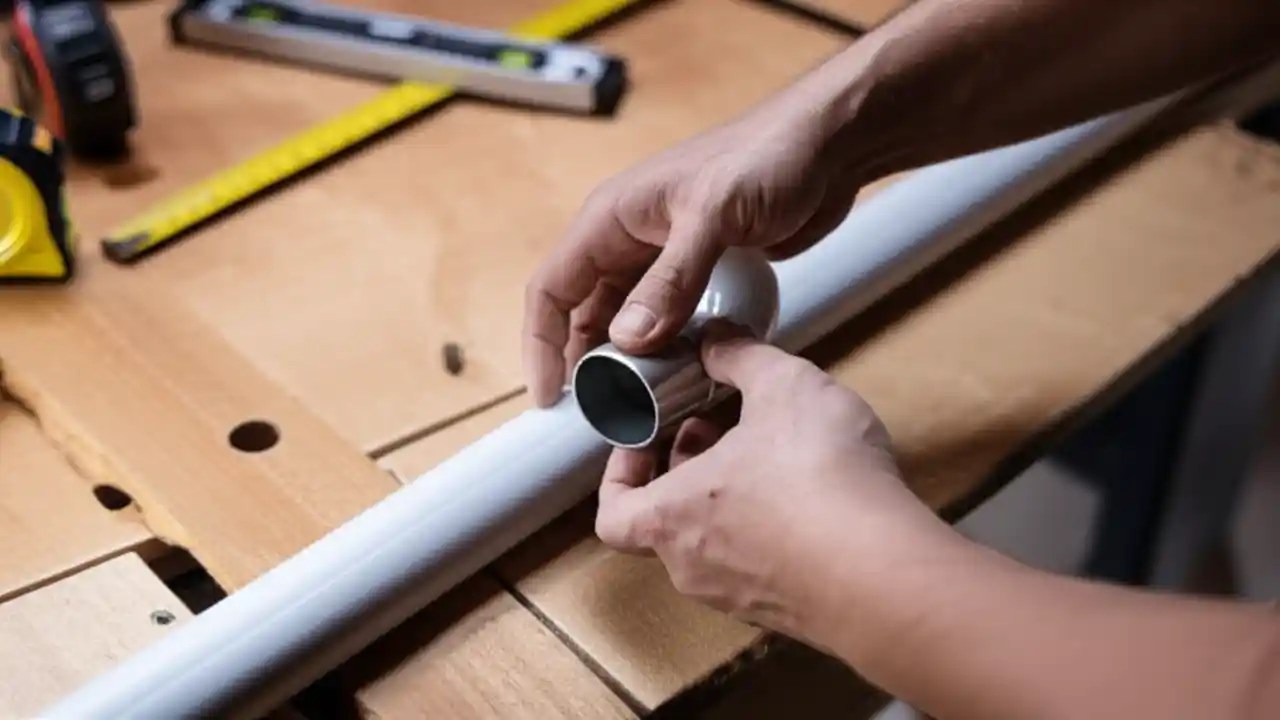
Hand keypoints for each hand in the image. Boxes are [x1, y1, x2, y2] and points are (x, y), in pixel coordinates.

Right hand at [523, 95, 864, 406]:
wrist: (830, 144)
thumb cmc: (769, 155)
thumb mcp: (715, 217)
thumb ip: (672, 279)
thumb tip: (629, 340)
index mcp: (612, 217)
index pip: (552, 288)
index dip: (542, 344)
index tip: (549, 398)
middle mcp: (628, 237)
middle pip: (585, 311)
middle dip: (586, 362)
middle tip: (599, 414)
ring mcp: (664, 254)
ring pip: (626, 319)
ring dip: (629, 361)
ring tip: (638, 407)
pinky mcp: (700, 268)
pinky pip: (667, 317)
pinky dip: (667, 349)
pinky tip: (680, 378)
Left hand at [593, 327, 950, 645]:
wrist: (888, 573)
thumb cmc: (819, 481)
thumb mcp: (782, 386)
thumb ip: (740, 355)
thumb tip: (717, 339)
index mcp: (670, 518)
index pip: (611, 513)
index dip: (621, 473)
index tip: (648, 438)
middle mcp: (694, 567)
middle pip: (667, 519)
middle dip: (686, 468)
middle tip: (716, 428)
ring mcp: (742, 596)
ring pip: (715, 540)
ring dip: (731, 495)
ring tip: (771, 450)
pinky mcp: (790, 609)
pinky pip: (764, 563)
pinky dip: (773, 526)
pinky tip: (814, 491)